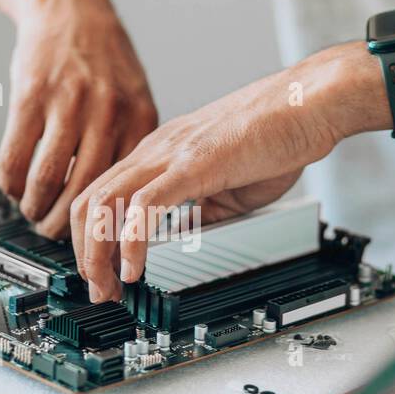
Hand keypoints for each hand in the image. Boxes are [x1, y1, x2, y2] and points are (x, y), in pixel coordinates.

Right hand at [0, 0, 156, 238]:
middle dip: (67, 225)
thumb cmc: (103, 60)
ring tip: (33, 213)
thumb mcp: (135, 99)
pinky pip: (16, 156)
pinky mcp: (31, 96)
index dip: (109, 224)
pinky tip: (14, 188)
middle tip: (56, 234)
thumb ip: (132, 146)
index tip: (98, 242)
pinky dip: (12, 183)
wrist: (68, 7)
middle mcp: (107, 112)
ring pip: (48, 180)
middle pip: (85, 192)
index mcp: (140, 119)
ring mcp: (68, 103)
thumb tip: (129, 205)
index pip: (127, 190)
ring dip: (35, 207)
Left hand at [70, 42, 380, 301]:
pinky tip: (136, 268)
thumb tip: (182, 242)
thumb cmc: (277, 135)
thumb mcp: (225, 185)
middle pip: (89, 200)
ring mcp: (170, 154)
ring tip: (110, 285)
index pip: (101, 195)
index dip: (91, 239)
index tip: (102, 273)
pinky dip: (132, 242)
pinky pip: (145, 205)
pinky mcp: (193, 164)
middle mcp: (155, 150)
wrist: (308, 105)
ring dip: (99, 252)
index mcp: (159, 154)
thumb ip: (199, 210)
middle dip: (85, 253)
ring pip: (105, 202)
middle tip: (99, 289)